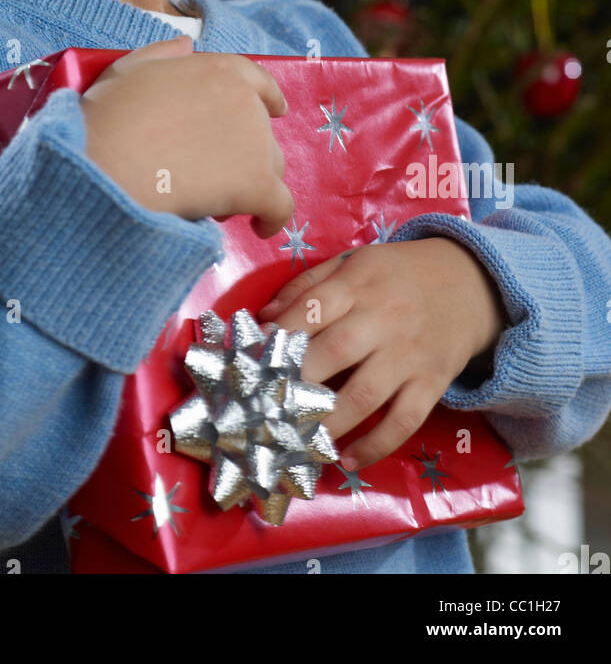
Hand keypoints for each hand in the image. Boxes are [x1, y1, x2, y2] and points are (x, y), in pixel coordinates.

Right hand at [82, 36, 294, 237]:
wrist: (107, 166)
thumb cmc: (108, 119)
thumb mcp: (127, 71)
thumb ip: (161, 54)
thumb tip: (188, 44)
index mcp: (217, 70)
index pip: (257, 80)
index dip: (269, 97)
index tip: (277, 110)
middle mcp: (245, 100)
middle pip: (260, 131)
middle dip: (243, 152)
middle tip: (208, 173)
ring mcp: (255, 141)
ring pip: (269, 168)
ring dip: (250, 182)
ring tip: (214, 201)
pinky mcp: (258, 183)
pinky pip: (280, 205)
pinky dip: (272, 218)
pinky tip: (259, 229)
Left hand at [257, 237, 507, 469]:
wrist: (471, 282)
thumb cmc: (397, 274)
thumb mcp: (354, 262)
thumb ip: (307, 284)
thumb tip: (264, 318)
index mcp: (358, 283)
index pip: (312, 308)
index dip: (279, 336)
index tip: (252, 362)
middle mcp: (383, 318)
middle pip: (334, 352)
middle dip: (297, 382)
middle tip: (266, 408)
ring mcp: (409, 354)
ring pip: (366, 394)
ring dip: (329, 422)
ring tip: (299, 441)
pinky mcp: (432, 383)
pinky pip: (404, 421)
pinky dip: (376, 445)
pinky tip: (347, 459)